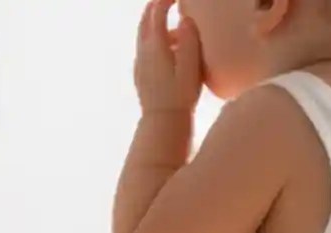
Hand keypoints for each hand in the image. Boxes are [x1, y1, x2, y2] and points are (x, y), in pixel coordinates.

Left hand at [134, 0, 201, 114]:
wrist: (162, 121)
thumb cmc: (180, 94)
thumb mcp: (190, 65)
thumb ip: (188, 40)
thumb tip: (185, 20)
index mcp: (155, 45)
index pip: (157, 13)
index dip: (165, 0)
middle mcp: (143, 51)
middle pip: (145, 20)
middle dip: (155, 7)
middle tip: (167, 0)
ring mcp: (140, 62)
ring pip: (144, 35)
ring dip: (157, 26)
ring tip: (175, 28)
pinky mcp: (141, 74)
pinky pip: (146, 49)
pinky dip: (155, 41)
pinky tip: (168, 51)